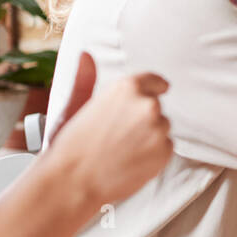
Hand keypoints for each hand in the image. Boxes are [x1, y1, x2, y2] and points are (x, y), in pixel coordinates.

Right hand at [45, 52, 172, 205]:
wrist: (72, 181)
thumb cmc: (70, 145)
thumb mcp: (74, 105)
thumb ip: (85, 78)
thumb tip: (86, 55)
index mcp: (127, 88)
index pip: (156, 81)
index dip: (155, 88)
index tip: (158, 91)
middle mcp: (147, 105)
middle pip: (156, 108)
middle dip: (142, 120)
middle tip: (117, 136)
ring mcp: (159, 129)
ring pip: (162, 129)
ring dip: (149, 137)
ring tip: (120, 150)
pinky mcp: (166, 152)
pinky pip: (166, 148)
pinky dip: (154, 155)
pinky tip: (130, 161)